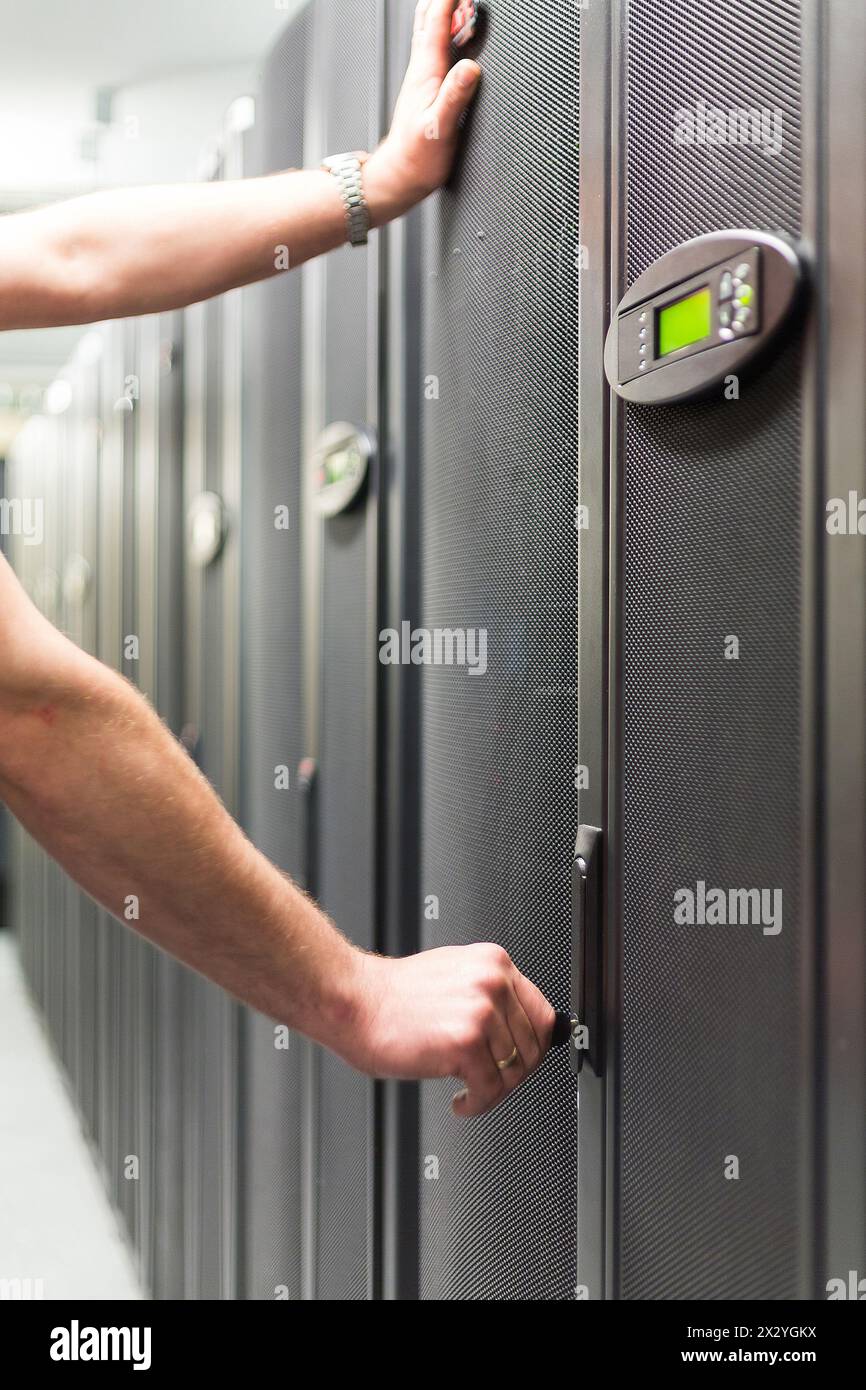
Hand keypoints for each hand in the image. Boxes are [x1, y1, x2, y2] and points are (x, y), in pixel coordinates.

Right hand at [337, 943, 556, 1117]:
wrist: (352, 1002)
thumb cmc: (392, 997)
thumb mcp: (453, 977)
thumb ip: (488, 996)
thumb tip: (519, 1030)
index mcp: (493, 963)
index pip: (542, 1014)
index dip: (534, 1048)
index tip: (521, 1063)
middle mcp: (493, 982)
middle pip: (533, 1046)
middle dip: (514, 1074)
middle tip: (493, 1084)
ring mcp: (481, 1011)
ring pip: (514, 1071)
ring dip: (494, 1092)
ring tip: (472, 1093)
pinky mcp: (465, 1042)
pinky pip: (490, 1089)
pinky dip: (478, 1104)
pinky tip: (461, 1102)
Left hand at [364, 0, 481, 226]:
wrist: (400, 176)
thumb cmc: (418, 158)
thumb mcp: (440, 128)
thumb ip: (455, 97)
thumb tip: (471, 68)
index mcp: (426, 72)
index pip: (437, 22)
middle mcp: (421, 70)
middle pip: (430, 20)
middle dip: (445, 0)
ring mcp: (422, 78)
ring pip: (430, 32)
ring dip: (443, 11)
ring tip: (458, 1)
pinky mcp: (425, 89)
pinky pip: (434, 50)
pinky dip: (444, 33)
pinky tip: (453, 35)